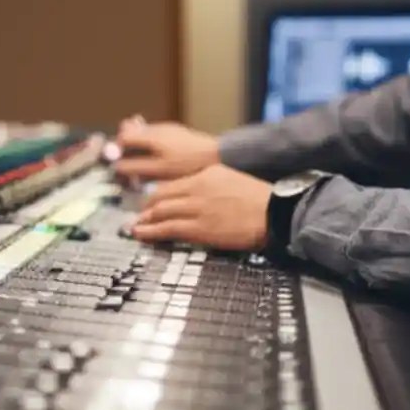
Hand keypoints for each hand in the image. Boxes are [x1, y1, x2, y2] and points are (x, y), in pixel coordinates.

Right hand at [113, 117, 220, 180]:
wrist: (218, 155)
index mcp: (151, 136)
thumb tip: (118, 166)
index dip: (115, 150)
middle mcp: (157, 128)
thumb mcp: (160, 170)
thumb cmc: (189, 165)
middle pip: (130, 131)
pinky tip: (154, 158)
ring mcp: (167, 128)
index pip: (123, 137)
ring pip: (142, 132)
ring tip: (138, 162)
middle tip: (124, 163)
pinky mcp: (175, 131)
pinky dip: (148, 144)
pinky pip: (154, 134)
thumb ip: (137, 166)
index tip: (114, 163)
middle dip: (124, 147)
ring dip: (136, 145)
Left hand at [131, 164, 271, 251]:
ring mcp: (197, 208)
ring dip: (144, 221)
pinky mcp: (200, 228)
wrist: (274, 212)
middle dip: (146, 208)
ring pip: (160, 212)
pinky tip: (142, 235)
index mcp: (206, 174)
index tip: (151, 203)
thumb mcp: (232, 180)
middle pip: (161, 197)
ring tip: (135, 228)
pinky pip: (168, 229)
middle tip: (139, 217)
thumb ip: (211, 185)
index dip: (156, 195)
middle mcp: (197, 188)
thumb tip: (195, 194)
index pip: (172, 183)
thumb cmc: (259, 200)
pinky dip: (151, 232)